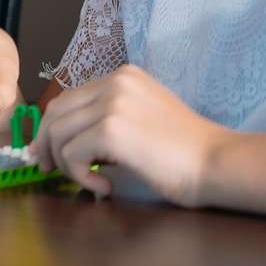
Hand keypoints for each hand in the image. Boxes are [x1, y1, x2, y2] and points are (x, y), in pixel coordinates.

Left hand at [30, 64, 228, 204]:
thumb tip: (65, 141)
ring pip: (58, 133)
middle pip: (56, 111)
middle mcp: (114, 82)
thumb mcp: (142, 118)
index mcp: (122, 77)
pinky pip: (71, 153)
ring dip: (65, 164)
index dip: (52, 127)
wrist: (218, 163)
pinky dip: (79, 175)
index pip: (68, 98)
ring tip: (90, 182)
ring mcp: (112, 103)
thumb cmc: (186, 151)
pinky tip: (105, 188)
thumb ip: (108, 118)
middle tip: (49, 170)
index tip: (47, 152)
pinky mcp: (111, 129)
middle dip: (47, 143)